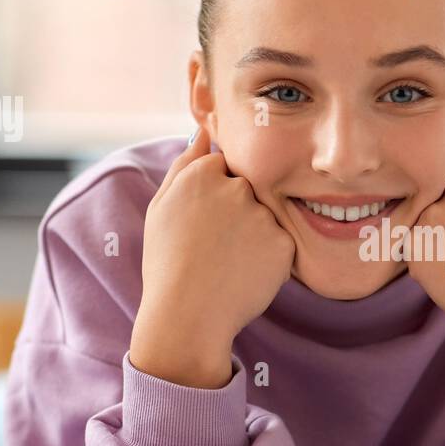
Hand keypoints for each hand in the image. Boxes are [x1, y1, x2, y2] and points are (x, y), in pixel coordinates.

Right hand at [129, 128, 295, 386]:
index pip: (224, 166)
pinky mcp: (283, 242)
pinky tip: (244, 274)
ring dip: (253, 235)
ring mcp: (262, 214)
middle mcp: (236, 187)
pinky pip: (280, 242)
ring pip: (266, 216)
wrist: (187, 315)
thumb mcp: (161, 208)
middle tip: (214, 247)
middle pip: (248, 189)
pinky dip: (267, 258)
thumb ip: (185, 163)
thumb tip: (205, 129)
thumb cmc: (167, 262)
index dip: (213, 196)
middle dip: (237, 213)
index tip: (203, 223)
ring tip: (227, 263)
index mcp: (202, 172)